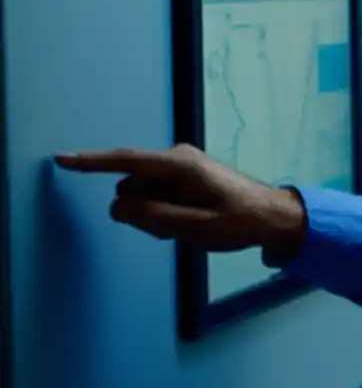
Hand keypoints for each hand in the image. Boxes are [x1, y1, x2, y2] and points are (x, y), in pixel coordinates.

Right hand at [54, 143, 306, 255]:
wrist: (274, 216)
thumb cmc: (241, 222)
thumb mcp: (198, 228)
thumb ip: (155, 218)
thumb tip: (117, 205)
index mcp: (181, 166)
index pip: (126, 162)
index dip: (92, 162)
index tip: (61, 159)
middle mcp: (178, 160)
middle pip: (133, 187)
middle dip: (142, 210)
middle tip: (179, 228)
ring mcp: (181, 167)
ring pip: (143, 195)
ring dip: (155, 214)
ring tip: (192, 225)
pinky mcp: (184, 177)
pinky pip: (157, 197)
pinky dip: (165, 212)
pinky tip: (193, 220)